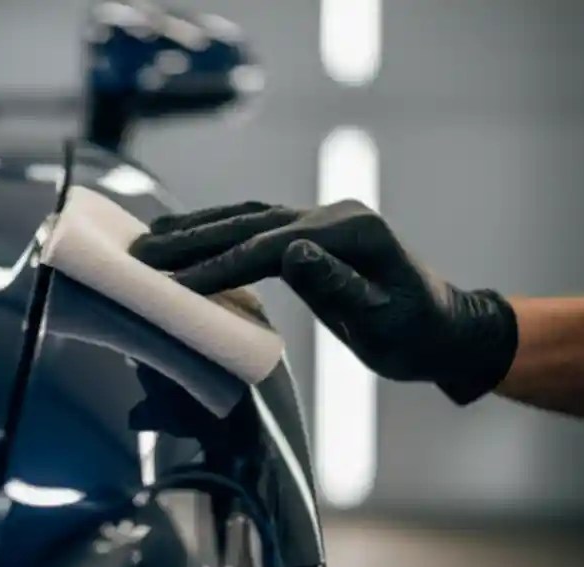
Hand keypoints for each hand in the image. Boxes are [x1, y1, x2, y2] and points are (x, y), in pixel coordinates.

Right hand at [130, 200, 517, 403]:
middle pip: (249, 223)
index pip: (270, 247)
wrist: (444, 329)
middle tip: (139, 255)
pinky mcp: (312, 233)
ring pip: (246, 216)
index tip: (175, 284)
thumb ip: (339, 286)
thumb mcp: (384, 320)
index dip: (220, 265)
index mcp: (351, 232)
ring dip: (196, 227)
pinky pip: (255, 225)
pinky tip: (187, 235)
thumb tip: (293, 253)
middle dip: (192, 241)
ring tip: (148, 238)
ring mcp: (321, 219)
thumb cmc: (417, 335)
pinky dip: (218, 229)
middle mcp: (332, 215)